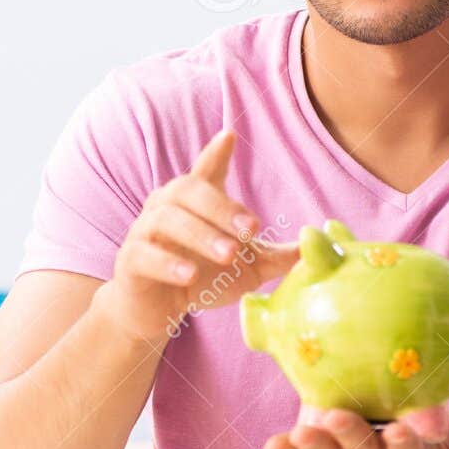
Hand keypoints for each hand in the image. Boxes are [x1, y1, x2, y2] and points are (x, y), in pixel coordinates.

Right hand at [91, 129, 298, 348]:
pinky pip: (144, 253)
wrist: (153, 312)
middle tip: (253, 230)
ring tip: (228, 254)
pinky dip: (168, 262)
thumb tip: (318, 245)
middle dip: (222, 207)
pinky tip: (189, 275)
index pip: (204, 171)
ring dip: (200, 234)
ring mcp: (144, 232)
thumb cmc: (201, 279)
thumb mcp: (247, 269)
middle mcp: (166, 208)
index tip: (229, 136)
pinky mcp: (130, 261)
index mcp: (194, 203)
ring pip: (166, 219)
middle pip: (188, 190)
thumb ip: (277, 256)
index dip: (215, 154)